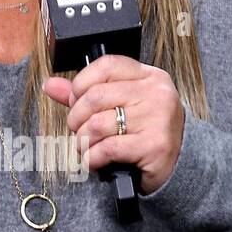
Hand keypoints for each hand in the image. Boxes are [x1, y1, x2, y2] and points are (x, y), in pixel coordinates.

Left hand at [42, 55, 184, 194]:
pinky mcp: (154, 145)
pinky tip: (95, 161)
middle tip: (79, 131)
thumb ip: (86, 94)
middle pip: (96, 96)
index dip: (81, 83)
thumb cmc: (146, 134)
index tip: (76, 101)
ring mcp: (157, 119)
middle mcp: (156, 93)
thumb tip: (51, 85)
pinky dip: (93, 158)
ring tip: (87, 148)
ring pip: (98, 124)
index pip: (107, 65)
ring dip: (83, 141)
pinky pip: (108, 148)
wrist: (181, 165)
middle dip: (77, 118)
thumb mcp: (121, 107)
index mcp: (149, 77)